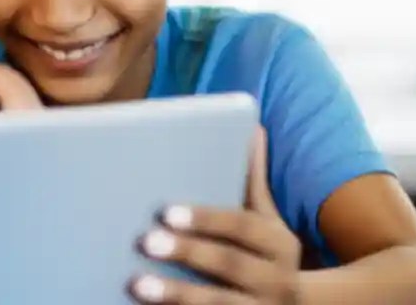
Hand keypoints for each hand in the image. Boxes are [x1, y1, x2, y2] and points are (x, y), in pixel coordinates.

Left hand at [131, 128, 300, 303]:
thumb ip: (253, 180)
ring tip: (136, 285)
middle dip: (188, 253)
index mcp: (279, 244)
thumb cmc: (266, 255)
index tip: (166, 213)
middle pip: (230, 266)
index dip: (205, 219)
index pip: (242, 227)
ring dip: (178, 296)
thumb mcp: (267, 220)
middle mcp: (278, 281)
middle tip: (145, 241)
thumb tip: (252, 126)